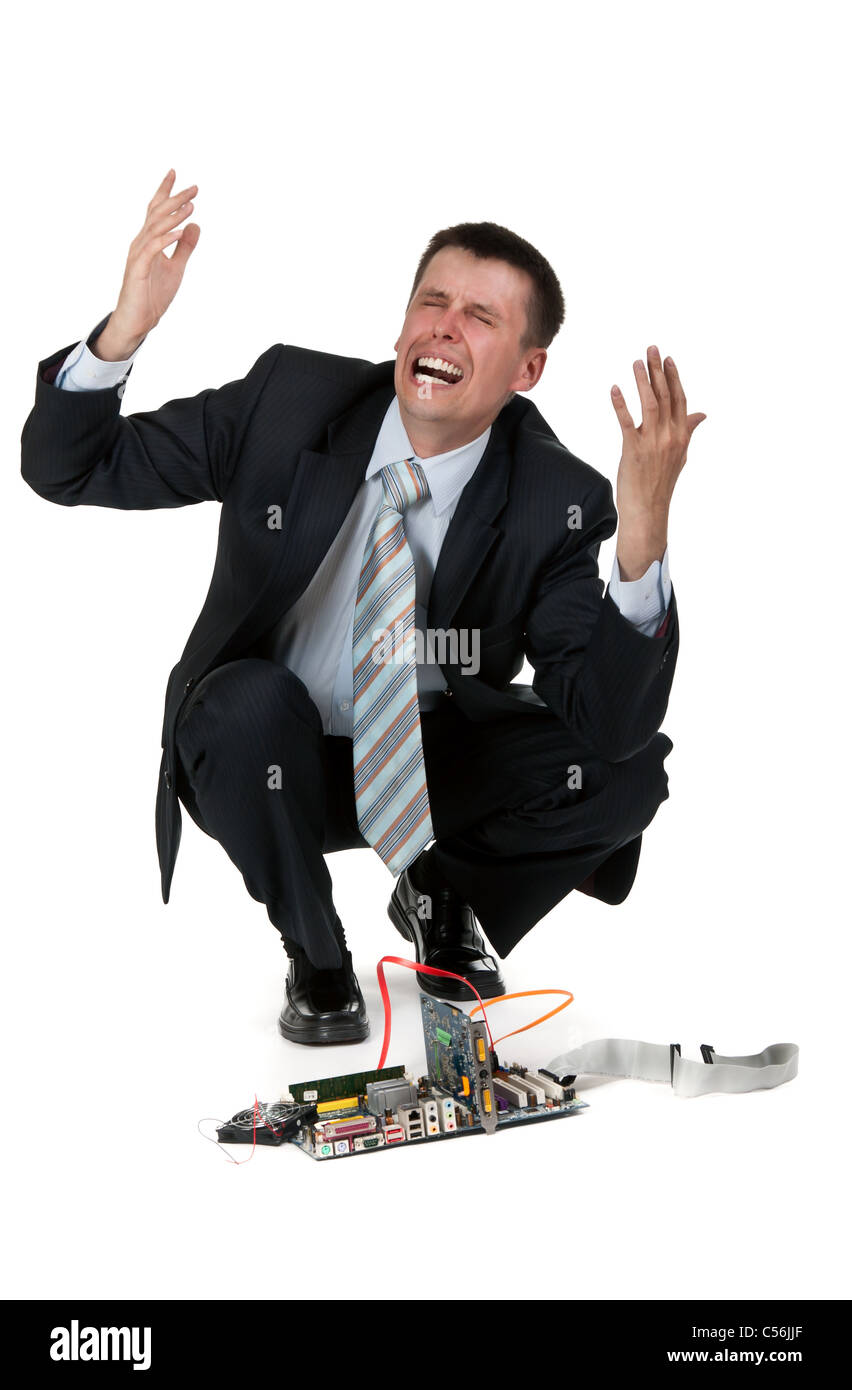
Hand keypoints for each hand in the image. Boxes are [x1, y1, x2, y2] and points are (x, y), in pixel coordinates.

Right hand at [93, 169, 200, 360]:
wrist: (138, 321)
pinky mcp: (138, 270)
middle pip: (157, 214)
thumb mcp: (177, 268)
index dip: (165, 191)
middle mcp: (140, 242)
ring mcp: (138, 255)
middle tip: (194, 188)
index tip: (175, 173)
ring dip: (173, 217)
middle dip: (175, 199)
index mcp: (148, 241)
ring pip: (154, 228)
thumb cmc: (152, 295)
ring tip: (191, 207)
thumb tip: (195, 226)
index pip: (155, 210)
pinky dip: (166, 239)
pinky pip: (152, 249)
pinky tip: (181, 232)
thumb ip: (185, 247)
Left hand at [611, 345, 705, 579]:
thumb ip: (688, 431)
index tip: (668, 358)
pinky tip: (615, 389)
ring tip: (636, 362)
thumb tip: (702, 413)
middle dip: (658, 370)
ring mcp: (653, 444)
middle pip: (666, 396)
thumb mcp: (680, 455)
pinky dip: (621, 404)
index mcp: (682, 436)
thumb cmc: (660, 482)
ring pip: (650, 404)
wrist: (648, 510)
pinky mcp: (634, 451)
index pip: (680, 400)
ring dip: (643, 381)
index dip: (674, 377)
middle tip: (652, 348)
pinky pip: (627, 423)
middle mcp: (670, 437)